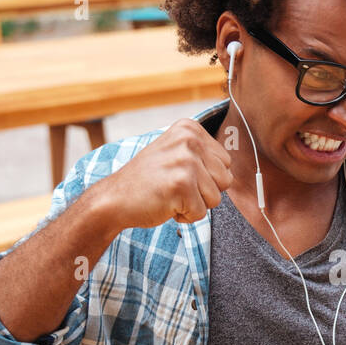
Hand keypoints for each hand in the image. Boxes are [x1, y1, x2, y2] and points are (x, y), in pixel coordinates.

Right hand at [91, 118, 234, 230]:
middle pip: (225, 180)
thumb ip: (203, 156)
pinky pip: (201, 213)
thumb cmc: (148, 181)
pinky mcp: (181, 184)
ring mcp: (186, 161)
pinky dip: (184, 216)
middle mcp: (190, 140)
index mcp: (190, 128)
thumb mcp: (175, 154)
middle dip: (203, 192)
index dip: (206, 177)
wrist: (114, 198)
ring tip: (169, 194)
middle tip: (174, 187)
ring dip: (194, 204)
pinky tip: (165, 204)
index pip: (225, 162)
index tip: (178, 174)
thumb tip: (232, 172)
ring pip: (216, 198)